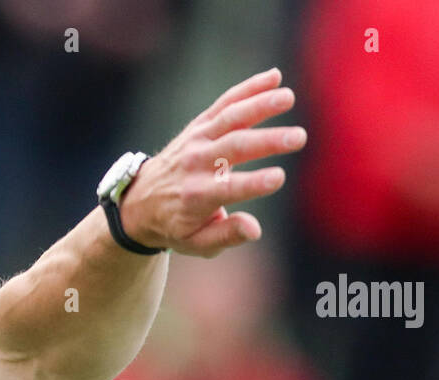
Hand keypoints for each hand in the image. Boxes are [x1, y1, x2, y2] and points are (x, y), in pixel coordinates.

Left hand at [121, 67, 306, 257]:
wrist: (140, 201)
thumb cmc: (176, 226)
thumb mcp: (195, 243)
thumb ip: (226, 236)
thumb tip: (255, 230)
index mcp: (197, 196)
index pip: (229, 188)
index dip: (254, 184)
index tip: (279, 178)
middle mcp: (196, 164)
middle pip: (234, 148)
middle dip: (267, 142)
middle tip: (298, 137)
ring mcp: (198, 140)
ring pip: (230, 118)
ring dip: (259, 105)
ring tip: (288, 97)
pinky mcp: (200, 125)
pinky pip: (224, 103)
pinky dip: (248, 88)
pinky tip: (275, 77)